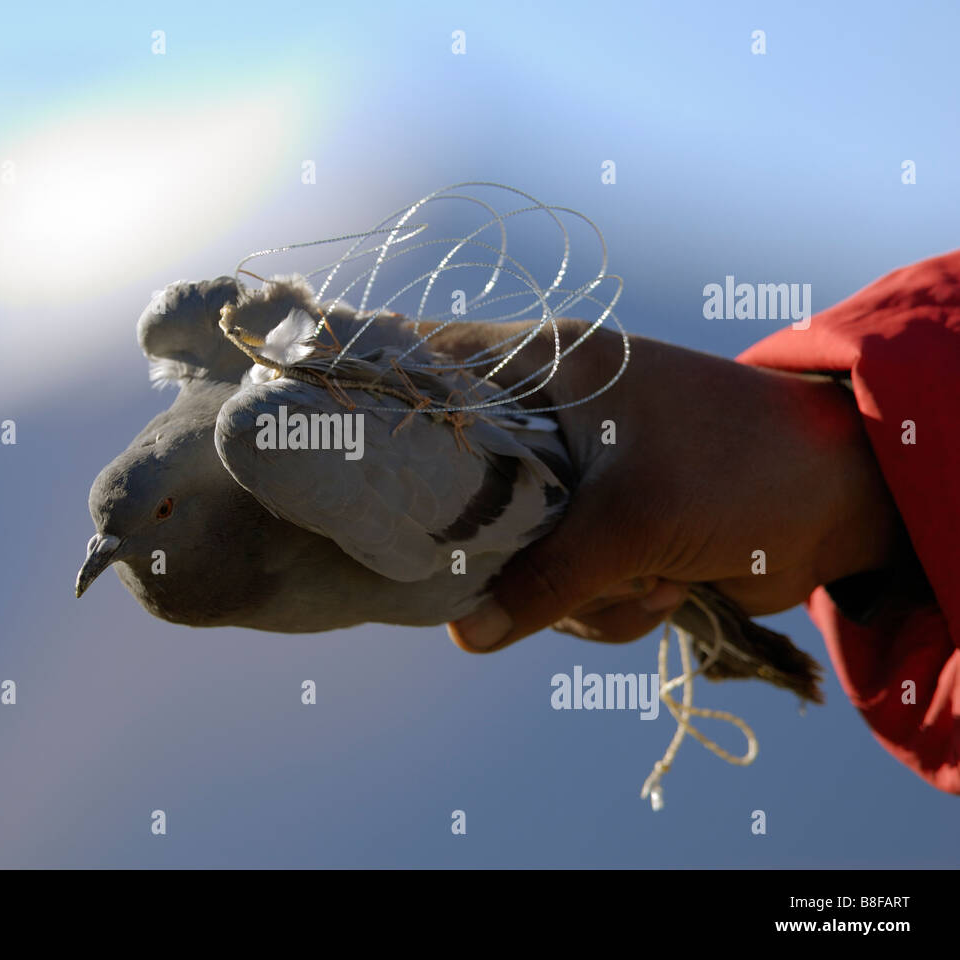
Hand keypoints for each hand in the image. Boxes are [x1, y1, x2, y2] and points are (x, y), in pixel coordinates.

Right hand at [419, 319, 904, 652]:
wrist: (844, 504)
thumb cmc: (739, 471)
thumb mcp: (634, 523)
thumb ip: (545, 581)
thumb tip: (466, 635)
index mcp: (551, 371)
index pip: (438, 372)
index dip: (396, 416)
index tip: (358, 466)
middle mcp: (552, 420)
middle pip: (467, 493)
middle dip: (511, 554)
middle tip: (534, 574)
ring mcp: (576, 481)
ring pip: (518, 557)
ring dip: (579, 596)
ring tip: (648, 579)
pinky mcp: (603, 532)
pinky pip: (564, 589)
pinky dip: (608, 608)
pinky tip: (666, 591)